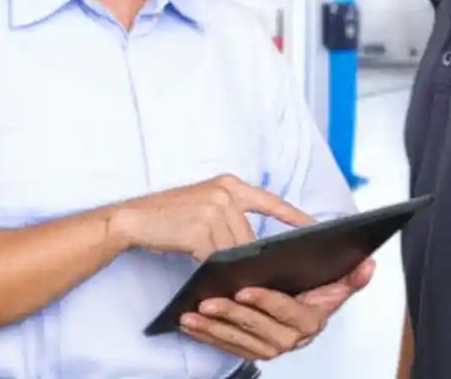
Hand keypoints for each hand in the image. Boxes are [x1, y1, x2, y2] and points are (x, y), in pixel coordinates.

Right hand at [109, 174, 312, 261]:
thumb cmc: (168, 217)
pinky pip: (217, 257)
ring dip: (225, 261)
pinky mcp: (202, 229)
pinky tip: (198, 262)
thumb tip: (254, 246)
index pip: (270, 201)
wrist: (133, 218)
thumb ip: (230, 216)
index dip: (294, 216)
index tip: (316, 227)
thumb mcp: (203, 205)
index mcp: (229, 184)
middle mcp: (225, 192)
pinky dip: (210, 265)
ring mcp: (214, 209)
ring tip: (212, 264)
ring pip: (235, 250)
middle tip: (241, 266)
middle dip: (245, 255)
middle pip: (250, 236)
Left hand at [179, 258, 375, 360]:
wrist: (299, 312)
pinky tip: (187, 323)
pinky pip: (226, 346)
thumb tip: (368, 263)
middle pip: (259, 329)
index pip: (288, 313)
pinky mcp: (249, 351)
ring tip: (192, 312)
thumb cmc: (312, 292)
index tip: (243, 289)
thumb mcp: (332, 285)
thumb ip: (349, 277)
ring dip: (213, 328)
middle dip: (232, 316)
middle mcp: (292, 340)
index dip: (266, 302)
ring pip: (239, 340)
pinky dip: (206, 336)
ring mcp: (270, 349)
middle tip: (208, 301)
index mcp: (312, 320)